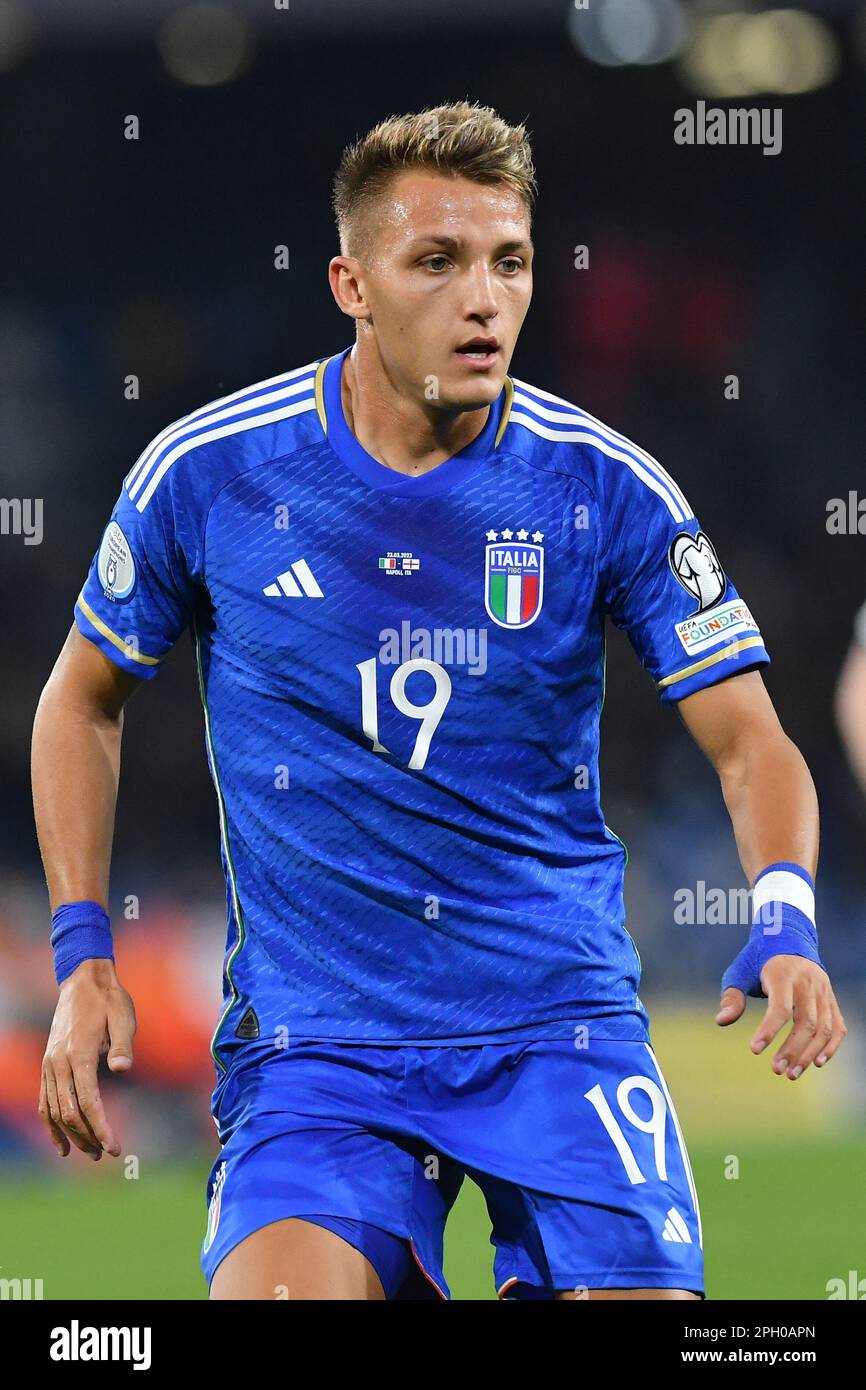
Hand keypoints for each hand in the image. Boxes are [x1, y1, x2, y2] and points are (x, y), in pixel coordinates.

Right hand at [39, 958, 135, 1157]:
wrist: (83, 981)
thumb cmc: (109, 1000)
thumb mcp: (124, 1017)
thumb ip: (123, 1044)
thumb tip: (123, 1069)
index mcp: (79, 1053)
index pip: (88, 1101)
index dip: (101, 1128)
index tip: (114, 1148)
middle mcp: (58, 1062)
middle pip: (69, 1112)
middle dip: (87, 1137)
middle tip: (104, 1154)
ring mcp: (49, 1064)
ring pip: (53, 1111)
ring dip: (70, 1135)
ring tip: (89, 1152)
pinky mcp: (48, 1064)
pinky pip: (44, 1101)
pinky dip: (51, 1124)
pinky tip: (62, 1142)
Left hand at [715, 955, 845, 1079]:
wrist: (788, 940)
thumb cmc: (758, 960)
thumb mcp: (739, 971)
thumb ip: (732, 996)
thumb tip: (721, 1021)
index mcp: (783, 974)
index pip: (780, 1007)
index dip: (768, 1030)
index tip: (754, 1050)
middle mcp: (808, 983)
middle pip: (806, 1022)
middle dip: (792, 1050)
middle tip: (776, 1070)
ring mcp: (823, 992)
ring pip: (824, 1028)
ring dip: (809, 1054)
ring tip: (792, 1074)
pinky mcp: (831, 1000)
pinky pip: (837, 1026)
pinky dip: (830, 1046)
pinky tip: (818, 1063)